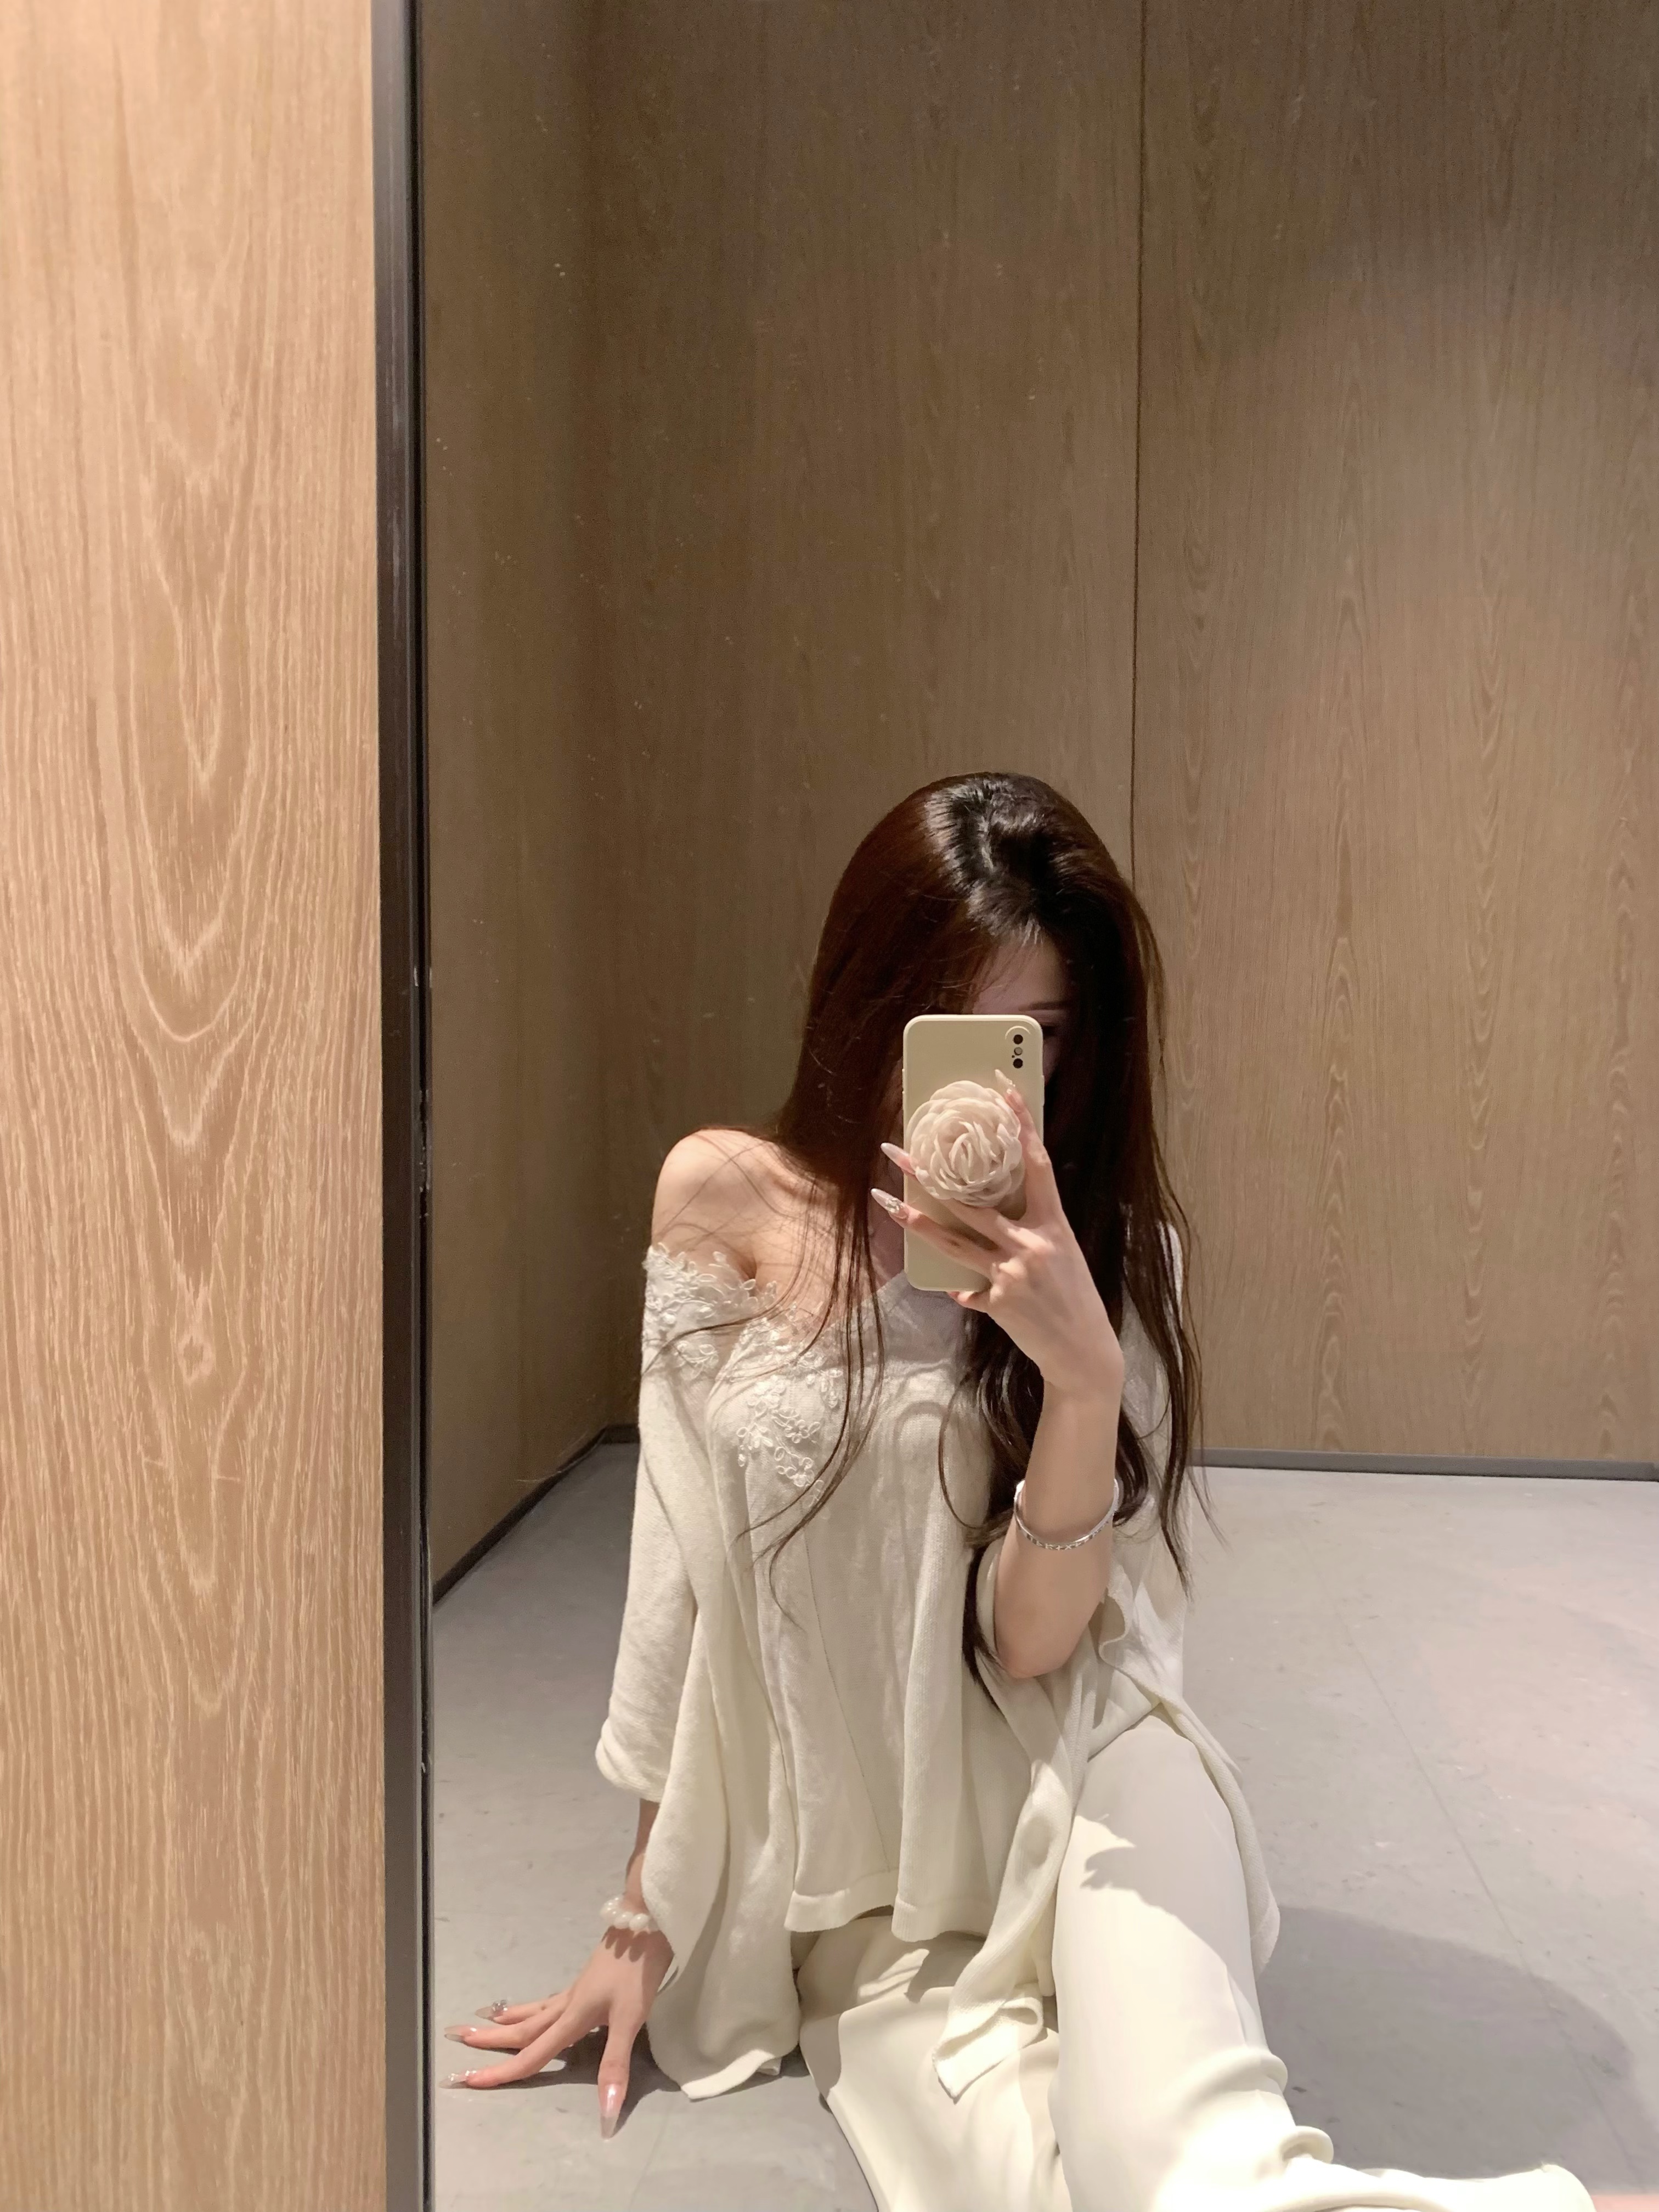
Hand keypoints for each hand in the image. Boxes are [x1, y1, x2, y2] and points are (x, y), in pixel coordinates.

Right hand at [442, 1923, 671, 2136]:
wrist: (644, 1922)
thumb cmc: (636, 1972)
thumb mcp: (630, 2020)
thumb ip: (614, 2065)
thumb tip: (605, 2114)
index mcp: (572, 2019)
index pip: (532, 2054)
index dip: (503, 2071)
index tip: (470, 2080)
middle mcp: (566, 2006)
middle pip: (523, 2029)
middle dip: (491, 2040)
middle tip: (459, 2040)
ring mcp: (574, 1991)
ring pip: (532, 2012)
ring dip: (507, 2021)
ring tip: (483, 2020)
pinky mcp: (585, 1982)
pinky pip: (548, 2002)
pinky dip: (530, 2008)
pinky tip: (535, 2008)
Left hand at [876, 1071, 1123, 1401]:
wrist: (1084, 1352)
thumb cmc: (1075, 1299)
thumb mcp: (1062, 1255)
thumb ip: (1030, 1233)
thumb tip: (994, 1222)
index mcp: (1054, 1224)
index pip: (1036, 1163)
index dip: (1020, 1124)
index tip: (1002, 1089)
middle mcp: (1032, 1243)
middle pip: (971, 1203)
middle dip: (931, 1176)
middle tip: (900, 1152)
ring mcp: (1012, 1273)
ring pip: (954, 1242)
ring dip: (917, 1222)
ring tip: (888, 1201)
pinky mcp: (998, 1302)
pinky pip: (967, 1291)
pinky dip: (964, 1291)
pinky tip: (960, 1294)